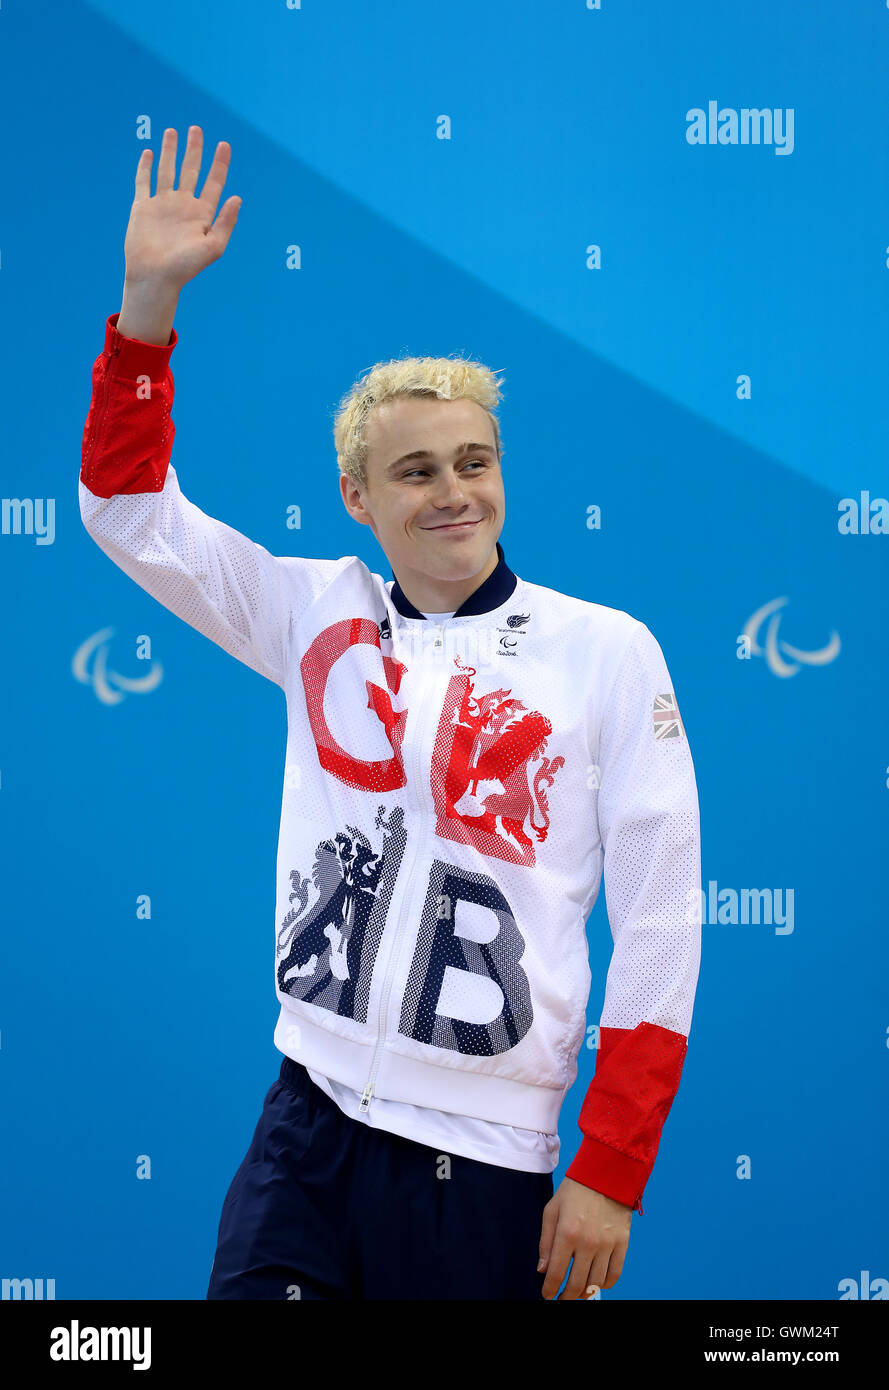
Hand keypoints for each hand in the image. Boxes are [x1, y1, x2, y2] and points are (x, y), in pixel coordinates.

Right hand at [123, 125, 240, 289]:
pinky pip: (144, 182)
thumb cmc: (185, 267)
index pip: (213, 183)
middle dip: (194, 150)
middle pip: (190, 170)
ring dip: (170, 151)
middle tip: (196, 129)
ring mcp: (162, 205)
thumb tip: (237, 198)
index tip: (224, 144)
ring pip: (167, 170)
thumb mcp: (213, 247)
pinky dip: (146, 167)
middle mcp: (183, 206)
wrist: (155, 277)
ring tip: (173, 131)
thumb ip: (225, 222)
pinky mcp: (142, 207)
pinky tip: (149, 153)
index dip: (219, 164)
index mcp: (202, 214)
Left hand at [538, 1176, 631, 1298]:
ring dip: (584, 1294)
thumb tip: (542, 1270)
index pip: (556, 1273)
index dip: (549, 1290)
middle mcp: (588, 1242)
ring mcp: (608, 1244)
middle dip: (565, 1297)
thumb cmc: (575, 1189)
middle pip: (576, 1285)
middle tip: (560, 1299)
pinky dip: (605, 1285)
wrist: (607, 1172)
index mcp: (567, 1233)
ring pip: (596, 1284)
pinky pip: (615, 1274)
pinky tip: (596, 1283)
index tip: (546, 1295)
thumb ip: (545, 1241)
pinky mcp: (622, 1243)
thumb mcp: (552, 1209)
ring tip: (577, 1294)